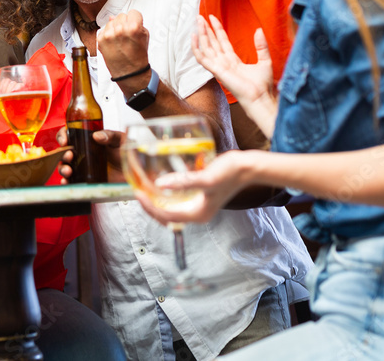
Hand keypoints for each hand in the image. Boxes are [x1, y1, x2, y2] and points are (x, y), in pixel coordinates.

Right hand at [55, 127, 125, 183]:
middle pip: (64, 151)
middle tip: (69, 155)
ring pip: (65, 166)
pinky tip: (67, 181)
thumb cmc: (128, 153)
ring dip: (62, 168)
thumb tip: (96, 136)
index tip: (65, 140)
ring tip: (68, 171)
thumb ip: (110, 135)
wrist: (136, 172)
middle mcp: (83, 153)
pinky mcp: (86, 180)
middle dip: (62, 154)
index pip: (70, 134)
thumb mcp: (121, 140)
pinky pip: (72, 181)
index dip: (63, 135)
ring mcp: (84, 167)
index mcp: (89, 140)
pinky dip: (66, 182)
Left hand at [98, 11, 149, 83]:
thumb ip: (135, 23)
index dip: (135, 19)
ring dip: (115, 28)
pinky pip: (104, 29)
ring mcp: (109, 35)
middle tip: (127, 35)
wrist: (129, 72)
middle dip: (125, 23)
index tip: (135, 24)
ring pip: (112, 21)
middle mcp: (120, 30)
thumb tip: (117, 16)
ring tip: (120, 40)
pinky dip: (108, 34)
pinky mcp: (101, 40)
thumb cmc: (138, 56)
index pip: (133, 12)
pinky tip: (114, 43)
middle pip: (121, 16)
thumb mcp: (144, 36)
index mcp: (133, 28)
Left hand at [134, 151, 250, 224]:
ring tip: (143, 190)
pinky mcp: (198, 196)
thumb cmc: (230, 173)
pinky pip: (176, 200)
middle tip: (137, 192)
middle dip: (150, 206)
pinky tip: (159, 185)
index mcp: (197, 214)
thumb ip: (184, 182)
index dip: (150, 206)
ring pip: (170, 208)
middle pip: (166, 215)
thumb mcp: (206, 178)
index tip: (138, 194)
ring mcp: (197, 206)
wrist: (246, 167)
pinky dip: (166, 195)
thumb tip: (162, 184)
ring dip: (156, 201)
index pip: (166, 216)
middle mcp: (196, 213)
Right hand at [193, 17, 272, 107]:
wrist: (260, 97)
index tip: (212, 17)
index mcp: (233, 60)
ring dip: (201, 34)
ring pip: (206, 47)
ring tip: (198, 21)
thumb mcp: (265, 60)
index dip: (217, 29)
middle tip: (200, 16)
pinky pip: (202, 58)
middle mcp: (224, 62)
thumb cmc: (262, 85)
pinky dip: (196, 48)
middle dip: (206, 29)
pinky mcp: (216, 71)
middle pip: (212, 42)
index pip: (222, 41)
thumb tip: (258, 30)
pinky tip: (194, 37)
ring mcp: (219, 66)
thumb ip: (261, 45)